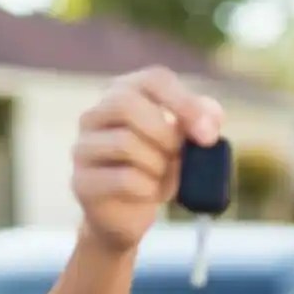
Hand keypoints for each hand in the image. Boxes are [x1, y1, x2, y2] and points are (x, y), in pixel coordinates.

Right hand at [71, 66, 223, 253]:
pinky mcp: (82, 181)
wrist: (128, 215)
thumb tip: (210, 120)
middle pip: (126, 104)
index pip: (154, 79)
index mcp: (125, 93)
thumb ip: (201, 121)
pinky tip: (150, 192)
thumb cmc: (156, 169)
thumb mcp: (184, 142)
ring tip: (162, 176)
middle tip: (179, 155)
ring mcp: (83, 147)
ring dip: (158, 164)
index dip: (184, 102)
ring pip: (124, 142)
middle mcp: (96, 114)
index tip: (208, 134)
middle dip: (164, 133)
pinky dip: (148, 188)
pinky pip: (123, 178)